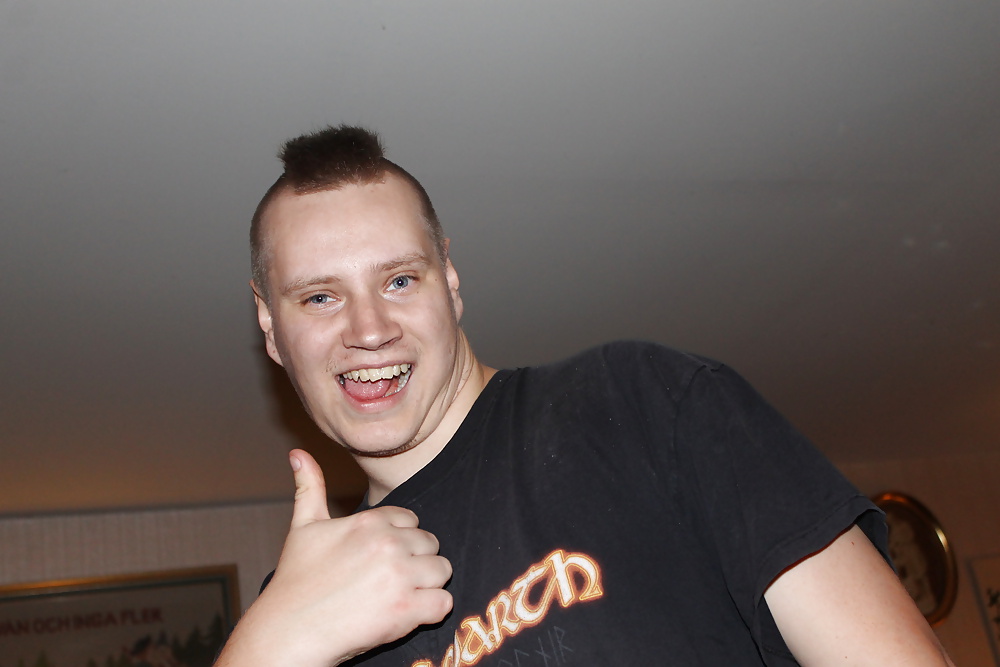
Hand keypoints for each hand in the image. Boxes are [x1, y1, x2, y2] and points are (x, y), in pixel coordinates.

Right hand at [215, 449, 452, 666]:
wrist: (288, 632)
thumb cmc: (295, 581)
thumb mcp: (302, 528)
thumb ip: (309, 487)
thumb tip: (297, 453)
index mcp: (370, 521)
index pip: (412, 520)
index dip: (400, 540)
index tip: (381, 559)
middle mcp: (389, 544)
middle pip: (431, 544)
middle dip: (416, 561)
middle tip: (389, 581)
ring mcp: (400, 576)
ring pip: (443, 571)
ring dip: (427, 585)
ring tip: (399, 596)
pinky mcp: (407, 610)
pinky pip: (444, 603)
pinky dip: (432, 610)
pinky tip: (408, 614)